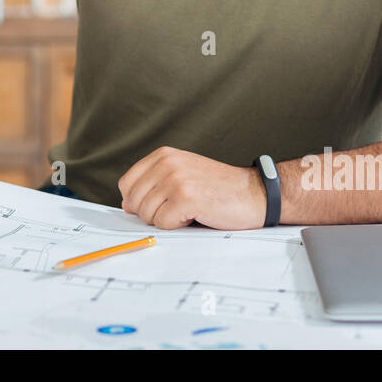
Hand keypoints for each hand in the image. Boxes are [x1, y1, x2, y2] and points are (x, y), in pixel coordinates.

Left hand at [116, 146, 266, 230]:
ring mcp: (176, 179)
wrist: (254, 193)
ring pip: (147, 215)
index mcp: (163, 155)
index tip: (159, 204)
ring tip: (189, 210)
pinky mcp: (185, 197)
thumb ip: (153, 185)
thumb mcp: (182, 176)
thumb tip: (127, 205)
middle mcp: (167, 163)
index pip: (127, 184)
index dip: (138, 201)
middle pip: (134, 201)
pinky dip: (178, 226)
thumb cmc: (219, 188)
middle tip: (178, 209)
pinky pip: (163, 223)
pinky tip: (196, 215)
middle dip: (152, 213)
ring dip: (167, 220)